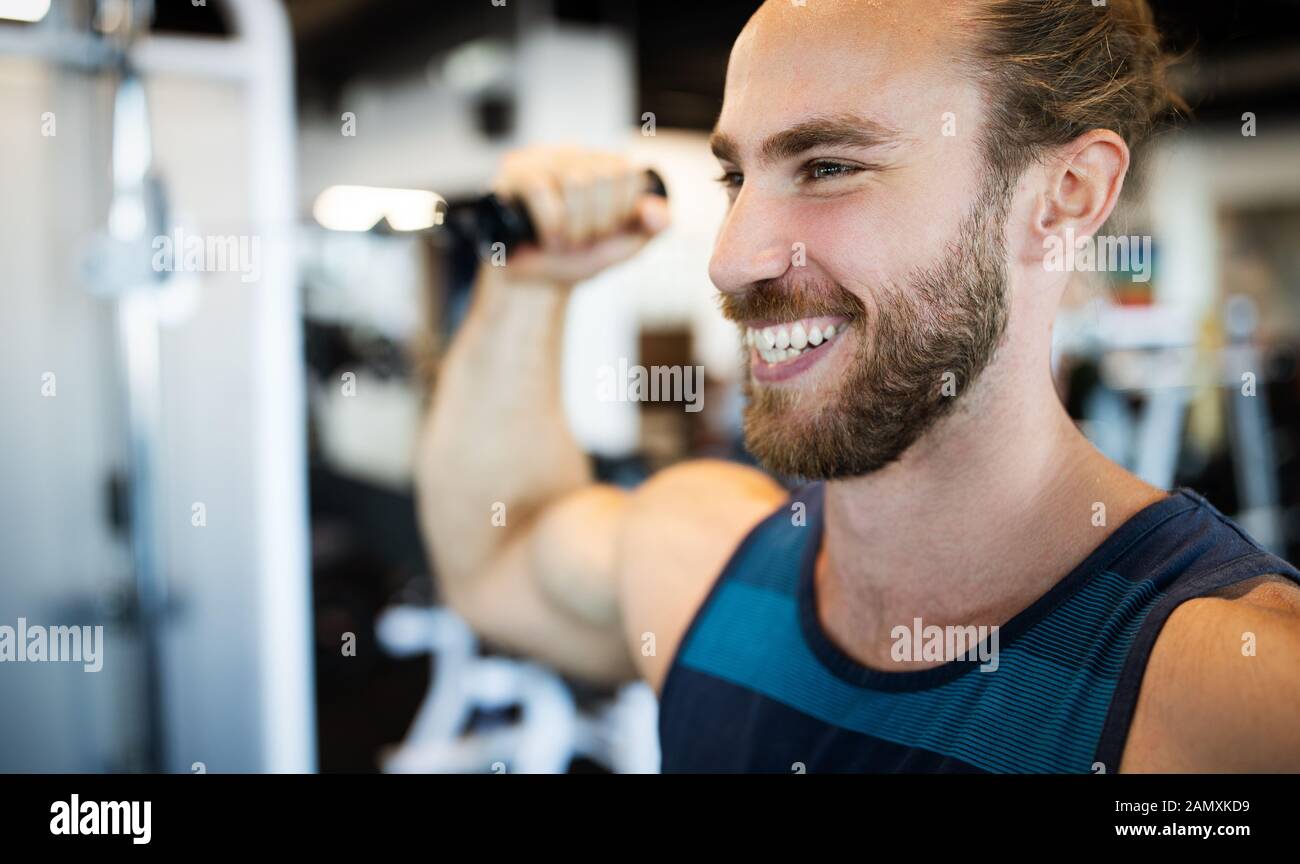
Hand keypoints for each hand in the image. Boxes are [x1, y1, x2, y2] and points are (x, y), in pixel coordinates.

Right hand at [490, 146, 670, 285]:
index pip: (627, 172)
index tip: (604, 233)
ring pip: (574, 179)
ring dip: (572, 227)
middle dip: (596, 224)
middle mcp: (575, 155)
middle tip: (580, 241)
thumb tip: (660, 211)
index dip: (619, 213)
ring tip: (562, 243)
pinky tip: (545, 239)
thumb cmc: (573, 259)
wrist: (530, 284)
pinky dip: (549, 223)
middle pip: (602, 175)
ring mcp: (542, 159)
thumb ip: (649, 228)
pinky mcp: (513, 172)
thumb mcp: (620, 248)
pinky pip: (539, 187)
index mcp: (603, 167)